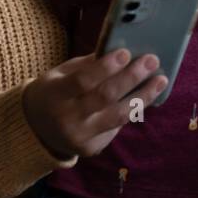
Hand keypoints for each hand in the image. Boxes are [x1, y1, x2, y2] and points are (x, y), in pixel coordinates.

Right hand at [22, 49, 167, 159]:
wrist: (36, 130)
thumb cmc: (54, 92)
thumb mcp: (60, 74)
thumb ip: (87, 65)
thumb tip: (122, 49)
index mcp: (55, 95)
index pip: (83, 81)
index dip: (106, 67)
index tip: (126, 52)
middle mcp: (67, 119)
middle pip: (105, 98)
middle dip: (131, 77)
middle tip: (151, 60)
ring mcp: (81, 137)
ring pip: (119, 116)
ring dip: (144, 96)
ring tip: (161, 80)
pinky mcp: (93, 148)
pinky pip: (118, 126)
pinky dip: (133, 109)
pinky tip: (147, 96)